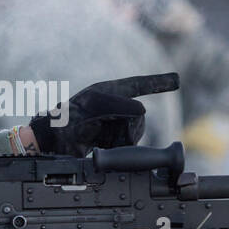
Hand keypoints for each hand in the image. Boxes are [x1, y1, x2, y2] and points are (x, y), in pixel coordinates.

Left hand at [27, 73, 178, 156]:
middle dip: (130, 126)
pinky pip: (126, 145)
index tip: (177, 80)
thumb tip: (143, 110)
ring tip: (100, 139)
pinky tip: (101, 148)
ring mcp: (111, 124)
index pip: (139, 84)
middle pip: (139, 116)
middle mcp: (112, 106)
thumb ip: (121, 104)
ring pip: (134, 133)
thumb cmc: (68, 119)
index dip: (159, 82)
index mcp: (108, 91)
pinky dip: (118, 148)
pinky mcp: (109, 140)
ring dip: (121, 139)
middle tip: (108, 130)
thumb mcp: (94, 106)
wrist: (52, 143)